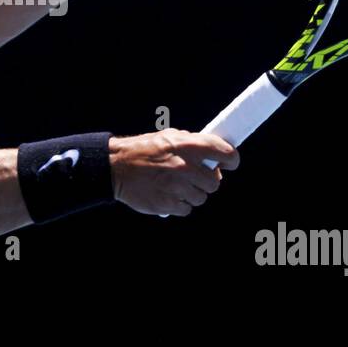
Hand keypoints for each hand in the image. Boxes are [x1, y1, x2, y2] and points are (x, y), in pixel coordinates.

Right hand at [109, 129, 238, 217]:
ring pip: (200, 198)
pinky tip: (168, 194)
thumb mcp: (168, 137)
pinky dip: (180, 204)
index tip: (230, 163)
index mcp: (187, 146)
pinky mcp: (167, 204)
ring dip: (192, 193)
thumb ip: (192, 144)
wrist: (115, 167)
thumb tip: (214, 155)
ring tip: (176, 185)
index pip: (226, 153)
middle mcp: (185, 167)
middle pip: (214, 183)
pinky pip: (186, 209)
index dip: (232, 159)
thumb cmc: (143, 150)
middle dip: (207, 181)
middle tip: (195, 176)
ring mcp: (176, 187)